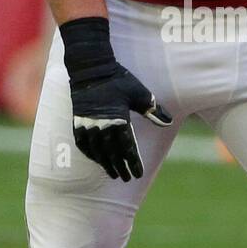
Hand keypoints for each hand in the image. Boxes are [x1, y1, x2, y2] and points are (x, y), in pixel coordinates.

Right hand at [61, 15, 171, 179]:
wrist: (90, 69)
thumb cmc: (117, 79)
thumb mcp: (139, 92)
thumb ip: (152, 109)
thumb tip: (168, 122)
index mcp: (119, 119)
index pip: (127, 148)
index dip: (133, 163)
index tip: (137, 174)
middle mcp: (102, 125)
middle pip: (112, 154)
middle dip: (120, 168)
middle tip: (127, 178)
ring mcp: (88, 124)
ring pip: (98, 151)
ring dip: (105, 164)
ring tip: (112, 174)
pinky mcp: (78, 121)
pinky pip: (83, 144)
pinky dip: (90, 154)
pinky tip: (96, 159)